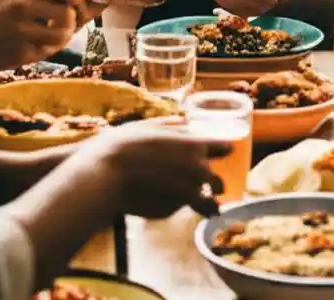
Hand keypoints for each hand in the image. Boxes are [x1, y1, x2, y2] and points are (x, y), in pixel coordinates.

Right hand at [0, 0, 88, 72]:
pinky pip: (49, 51)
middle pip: (68, 12)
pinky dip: (49, 48)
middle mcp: (19, 6)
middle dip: (70, 17)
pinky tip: (39, 43)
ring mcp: (19, 32)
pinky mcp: (18, 54)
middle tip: (63, 19)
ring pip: (63, 34)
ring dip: (64, 34)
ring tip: (55, 32)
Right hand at [82, 117, 232, 218]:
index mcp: (193, 142)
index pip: (224, 146)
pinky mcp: (179, 206)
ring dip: (209, 202)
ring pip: (210, 198)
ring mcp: (191, 187)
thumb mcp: (147, 127)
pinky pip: (198, 209)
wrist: (106, 173)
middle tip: (211, 188)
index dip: (225, 151)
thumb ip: (170, 125)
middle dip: (214, 184)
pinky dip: (198, 211)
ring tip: (209, 207)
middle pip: (218, 180)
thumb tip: (184, 120)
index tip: (226, 154)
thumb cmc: (121, 146)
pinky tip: (195, 212)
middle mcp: (198, 165)